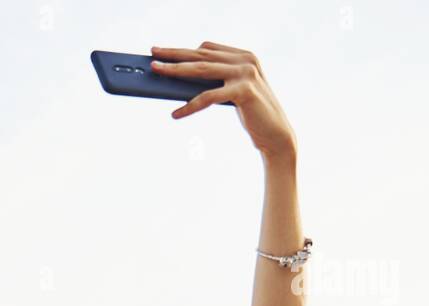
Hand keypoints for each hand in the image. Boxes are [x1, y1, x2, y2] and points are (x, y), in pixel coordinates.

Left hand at [150, 42, 295, 160]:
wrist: (275, 134)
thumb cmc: (251, 114)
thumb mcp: (231, 93)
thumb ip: (214, 81)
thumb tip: (180, 80)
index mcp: (244, 56)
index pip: (207, 48)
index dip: (183, 50)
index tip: (162, 51)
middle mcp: (245, 60)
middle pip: (200, 55)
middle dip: (173, 55)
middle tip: (152, 54)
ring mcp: (245, 73)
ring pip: (201, 70)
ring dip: (175, 70)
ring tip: (156, 72)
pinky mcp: (243, 90)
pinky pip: (208, 97)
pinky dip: (190, 106)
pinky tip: (176, 114)